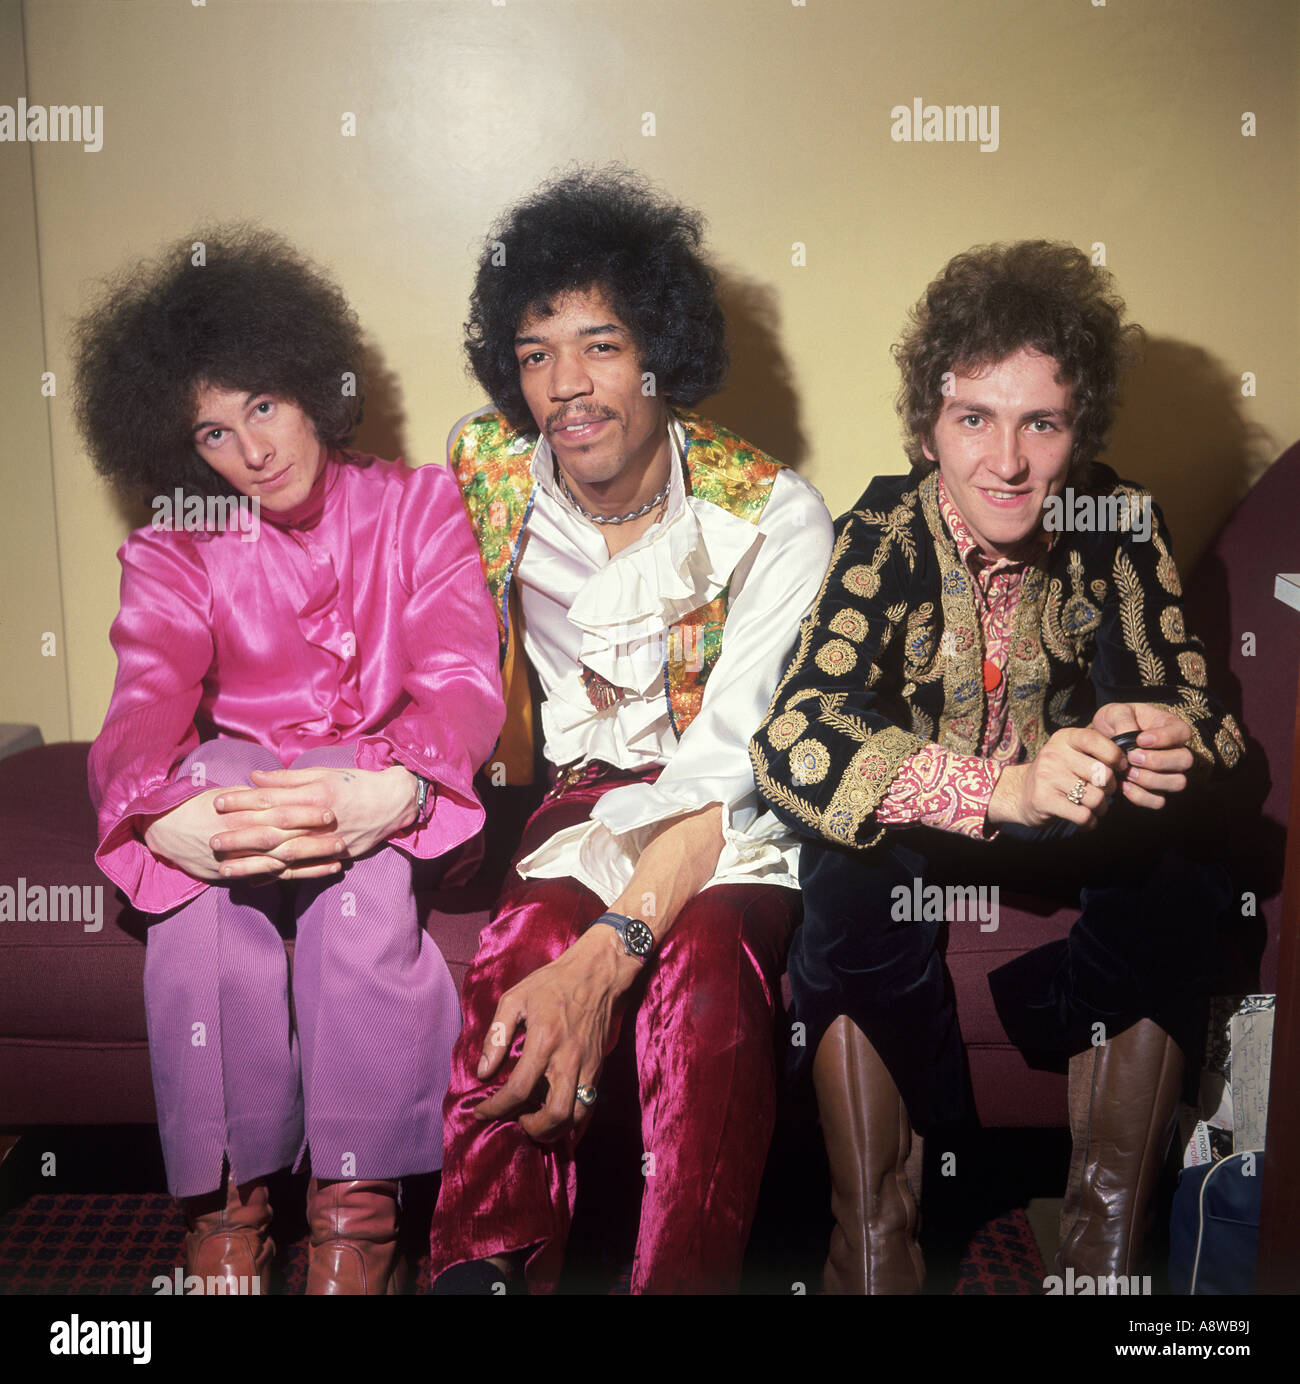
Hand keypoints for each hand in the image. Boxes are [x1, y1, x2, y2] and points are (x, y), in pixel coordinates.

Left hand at [145, 764, 418, 882]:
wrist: (394, 802)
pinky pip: (304, 869)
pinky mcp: (335, 856)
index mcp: (315, 795)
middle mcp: (319, 821)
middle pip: (274, 829)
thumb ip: (288, 778)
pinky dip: (280, 876)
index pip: (272, 799)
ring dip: (254, 862)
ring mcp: (327, 842)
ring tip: (226, 867)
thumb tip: (255, 778)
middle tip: (213, 840)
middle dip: (241, 835)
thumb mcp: (324, 773)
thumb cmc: (356, 783)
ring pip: (285, 854)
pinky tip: (257, 881)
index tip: (218, 803)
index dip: (244, 801)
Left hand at [473, 925, 641, 1143]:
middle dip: (532, 1128)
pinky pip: (590, 1104)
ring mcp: (588, 1065)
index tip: (481, 1112)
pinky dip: (573, 1119)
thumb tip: (484, 1071)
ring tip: (536, 1120)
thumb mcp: (515, 997)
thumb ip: (497, 1035)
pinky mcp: (599, 1067)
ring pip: (577, 1116)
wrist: (598, 972)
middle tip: (517, 1119)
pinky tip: (557, 1116)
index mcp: (544, 1041)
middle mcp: (569, 1059)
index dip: (495, 1108)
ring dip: (555, 1129)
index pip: (518, 1090)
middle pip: (555, 1115)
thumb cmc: (553, 982)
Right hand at [988, 726, 1123, 829]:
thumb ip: (1095, 753)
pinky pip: (1083, 816)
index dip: (1115, 756)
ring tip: (1094, 808)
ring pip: (1095, 798)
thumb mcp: (1070, 753)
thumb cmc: (1056, 773)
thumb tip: (1129, 764)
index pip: (1096, 740)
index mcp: (1063, 738)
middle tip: (1104, 793)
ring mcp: (1047, 777)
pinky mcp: (1044, 799)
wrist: (1020, 793)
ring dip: (1101, 808)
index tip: (1119, 767)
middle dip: (1110, 788)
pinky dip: (1090, 823)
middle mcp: (1053, 754)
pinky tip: (1086, 821)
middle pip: (1103, 774)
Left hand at [1091, 702, 1193, 807]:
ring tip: (1127, 772)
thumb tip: (1132, 741)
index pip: (1183, 732)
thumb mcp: (1115, 712)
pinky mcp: (1156, 790)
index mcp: (1170, 726)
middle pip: (1186, 760)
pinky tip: (1124, 786)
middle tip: (1132, 757)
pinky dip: (1141, 797)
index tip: (1139, 739)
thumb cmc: (1114, 722)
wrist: (1100, 741)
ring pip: (1178, 783)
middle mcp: (1175, 750)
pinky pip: (1159, 801)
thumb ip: (1124, 721)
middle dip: (1157, 761)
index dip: (1164, 738)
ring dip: (1151, 780)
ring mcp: (1168, 772)